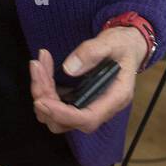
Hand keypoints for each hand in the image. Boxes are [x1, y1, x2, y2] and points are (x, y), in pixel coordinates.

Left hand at [28, 27, 145, 133]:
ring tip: (38, 64)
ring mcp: (88, 106)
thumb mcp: (111, 42)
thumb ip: (92, 52)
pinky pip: (55, 103)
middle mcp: (101, 108)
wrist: (127, 46)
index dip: (63, 114)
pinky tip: (42, 65)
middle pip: (66, 122)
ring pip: (56, 115)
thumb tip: (69, 68)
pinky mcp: (77, 100)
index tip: (42, 101)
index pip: (87, 119)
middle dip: (45, 100)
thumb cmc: (123, 45)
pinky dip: (44, 87)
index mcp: (115, 98)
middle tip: (38, 68)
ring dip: (41, 92)